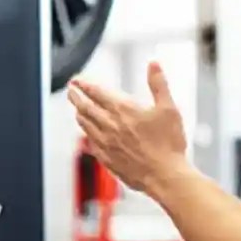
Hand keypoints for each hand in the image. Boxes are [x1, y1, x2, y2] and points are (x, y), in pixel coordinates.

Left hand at [66, 62, 188, 198]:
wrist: (164, 176)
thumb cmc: (169, 144)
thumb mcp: (169, 108)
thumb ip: (159, 84)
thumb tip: (154, 64)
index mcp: (123, 110)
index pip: (96, 93)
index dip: (84, 85)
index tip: (77, 81)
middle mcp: (110, 126)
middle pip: (85, 107)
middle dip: (76, 97)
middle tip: (71, 91)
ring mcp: (106, 144)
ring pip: (85, 125)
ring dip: (79, 114)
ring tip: (77, 109)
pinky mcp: (107, 159)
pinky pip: (90, 143)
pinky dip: (87, 134)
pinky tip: (88, 134)